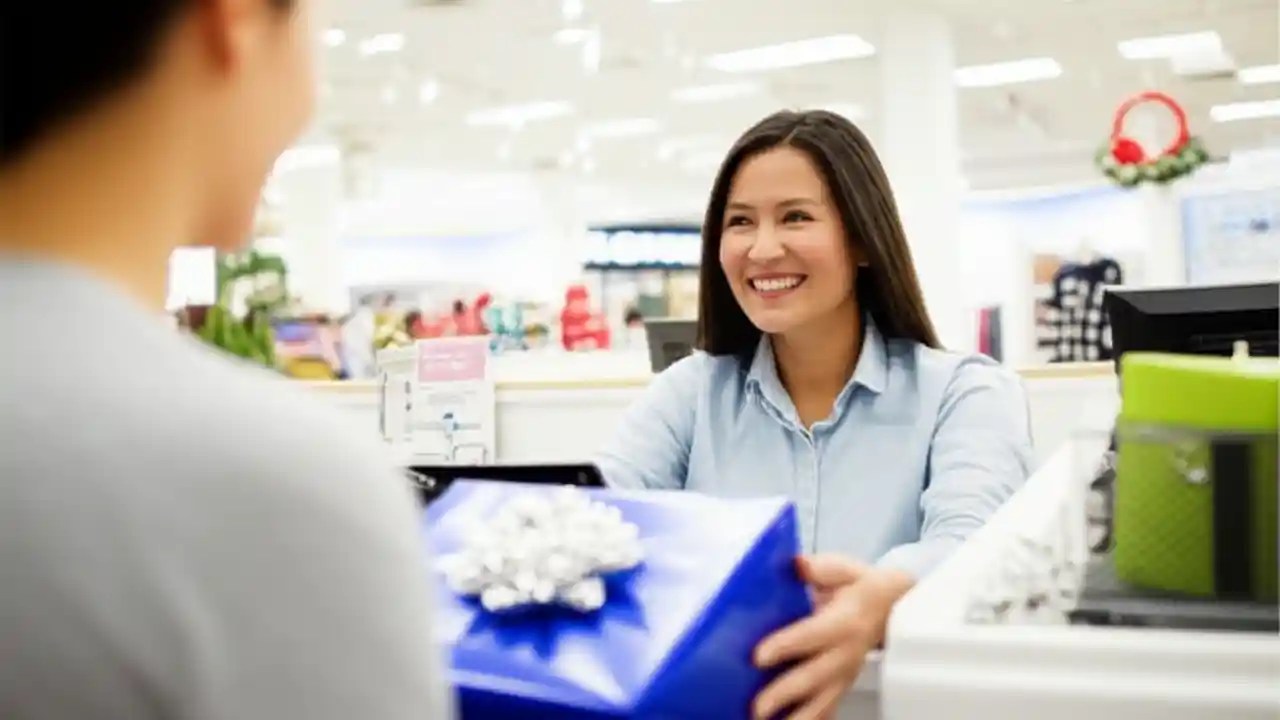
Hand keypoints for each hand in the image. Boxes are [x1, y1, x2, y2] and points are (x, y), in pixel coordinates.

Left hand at [751, 555, 915, 719]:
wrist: (895, 608)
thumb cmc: (861, 587)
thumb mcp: (845, 569)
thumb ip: (821, 568)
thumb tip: (798, 564)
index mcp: (844, 620)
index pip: (813, 635)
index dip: (786, 645)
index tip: (759, 656)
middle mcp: (846, 652)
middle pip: (814, 676)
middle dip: (785, 693)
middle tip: (757, 706)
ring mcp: (846, 674)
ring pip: (822, 702)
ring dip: (796, 717)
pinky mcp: (842, 687)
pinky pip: (827, 710)